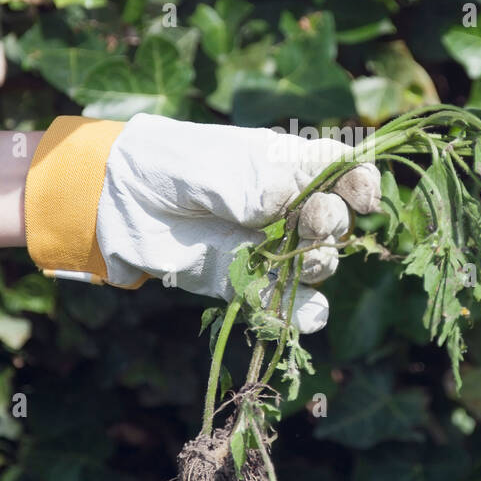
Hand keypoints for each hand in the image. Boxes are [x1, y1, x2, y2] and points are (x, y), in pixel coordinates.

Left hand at [24, 115, 380, 332]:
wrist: (116, 200)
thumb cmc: (167, 164)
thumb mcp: (212, 165)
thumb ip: (252, 186)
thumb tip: (288, 205)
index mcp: (283, 164)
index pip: (340, 170)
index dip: (360, 182)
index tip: (363, 197)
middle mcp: (284, 205)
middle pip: (335, 220)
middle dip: (333, 225)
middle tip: (313, 222)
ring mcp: (266, 245)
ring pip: (316, 264)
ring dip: (316, 266)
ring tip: (299, 261)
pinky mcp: (243, 281)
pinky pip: (283, 303)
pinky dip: (299, 315)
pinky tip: (306, 316)